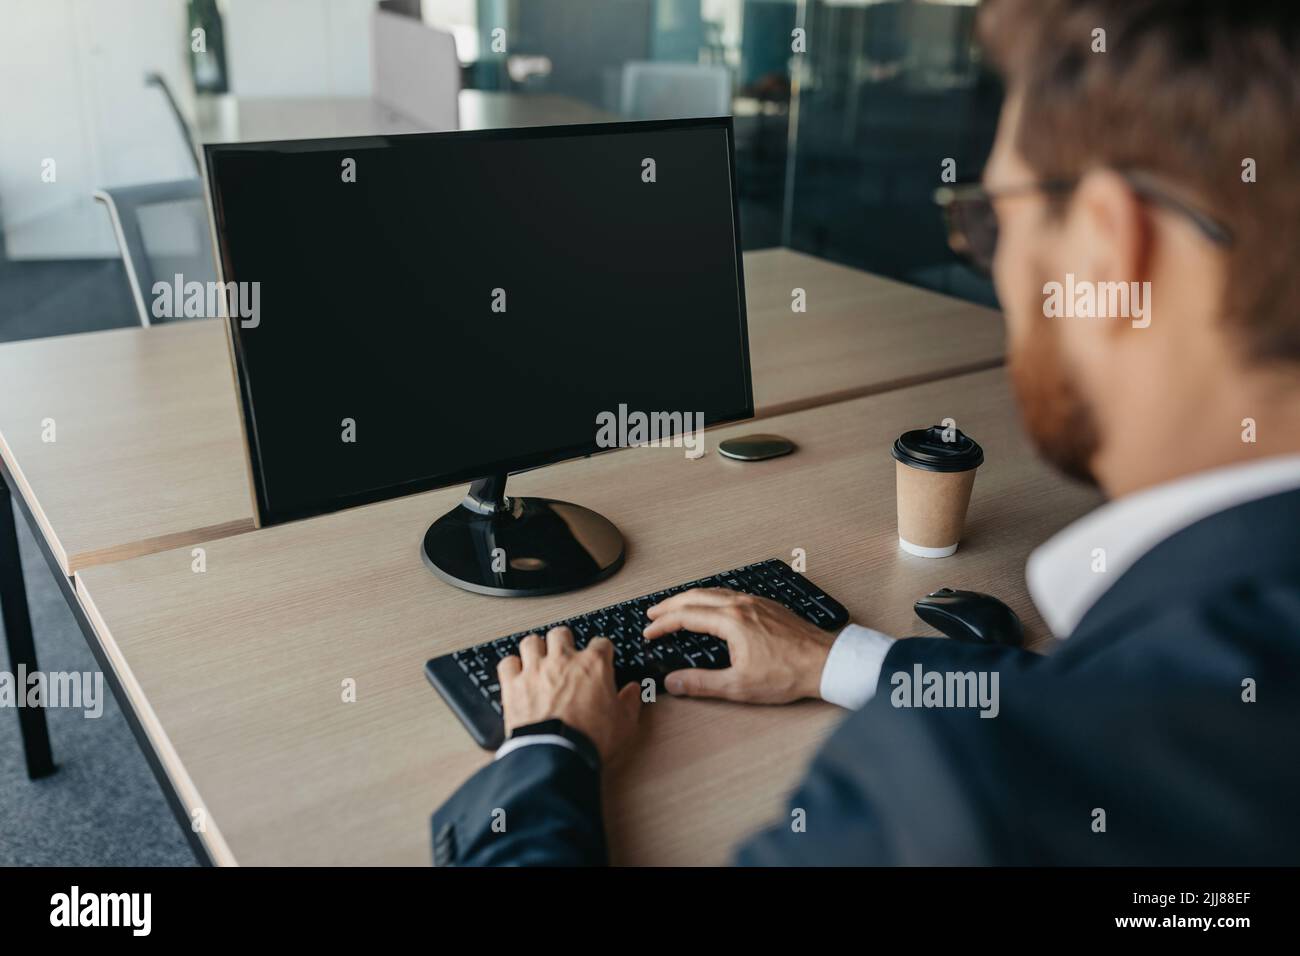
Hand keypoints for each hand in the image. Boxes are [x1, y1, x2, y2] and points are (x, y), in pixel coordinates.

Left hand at [498, 628, 641, 762]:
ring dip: (536, 649)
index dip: (601, 651)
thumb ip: (630, 702)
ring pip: (531, 642)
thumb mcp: (624, 723)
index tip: (600, 659)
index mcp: (593, 665)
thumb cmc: (590, 739)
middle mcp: (563, 660)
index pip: (601, 643)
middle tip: (565, 656)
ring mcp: (536, 670)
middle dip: (564, 642)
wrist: (557, 755)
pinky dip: (512, 667)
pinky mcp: (513, 685)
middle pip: (561, 634)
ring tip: (539, 660)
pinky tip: (517, 674)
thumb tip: (634, 691)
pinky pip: (508, 663)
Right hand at [642, 588, 834, 703]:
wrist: (825, 662)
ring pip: (714, 591)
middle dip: (670, 604)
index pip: (686, 616)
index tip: (649, 632)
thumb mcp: (739, 686)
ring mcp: (756, 602)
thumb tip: (674, 681)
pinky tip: (712, 605)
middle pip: (696, 596)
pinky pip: (730, 592)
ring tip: (676, 606)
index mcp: (731, 621)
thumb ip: (702, 683)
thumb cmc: (788, 674)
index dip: (663, 624)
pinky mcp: (767, 605)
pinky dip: (711, 596)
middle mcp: (741, 605)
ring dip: (690, 597)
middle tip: (653, 613)